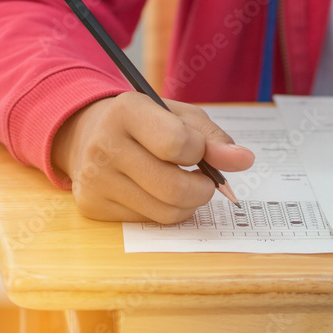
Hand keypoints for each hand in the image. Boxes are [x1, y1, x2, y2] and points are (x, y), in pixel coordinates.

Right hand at [52, 91, 254, 222]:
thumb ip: (212, 137)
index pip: (178, 144)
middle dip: (203, 189)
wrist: (88, 135)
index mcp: (126, 110)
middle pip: (174, 187)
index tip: (198, 150)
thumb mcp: (178, 117)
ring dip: (188, 204)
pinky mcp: (92, 206)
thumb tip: (244, 160)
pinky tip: (156, 194)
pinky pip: (148, 221)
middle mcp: (104, 145)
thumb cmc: (144, 124)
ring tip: (184, 186)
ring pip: (165, 212)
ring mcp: (95, 179)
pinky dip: (164, 211)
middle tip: (204, 182)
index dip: (200, 152)